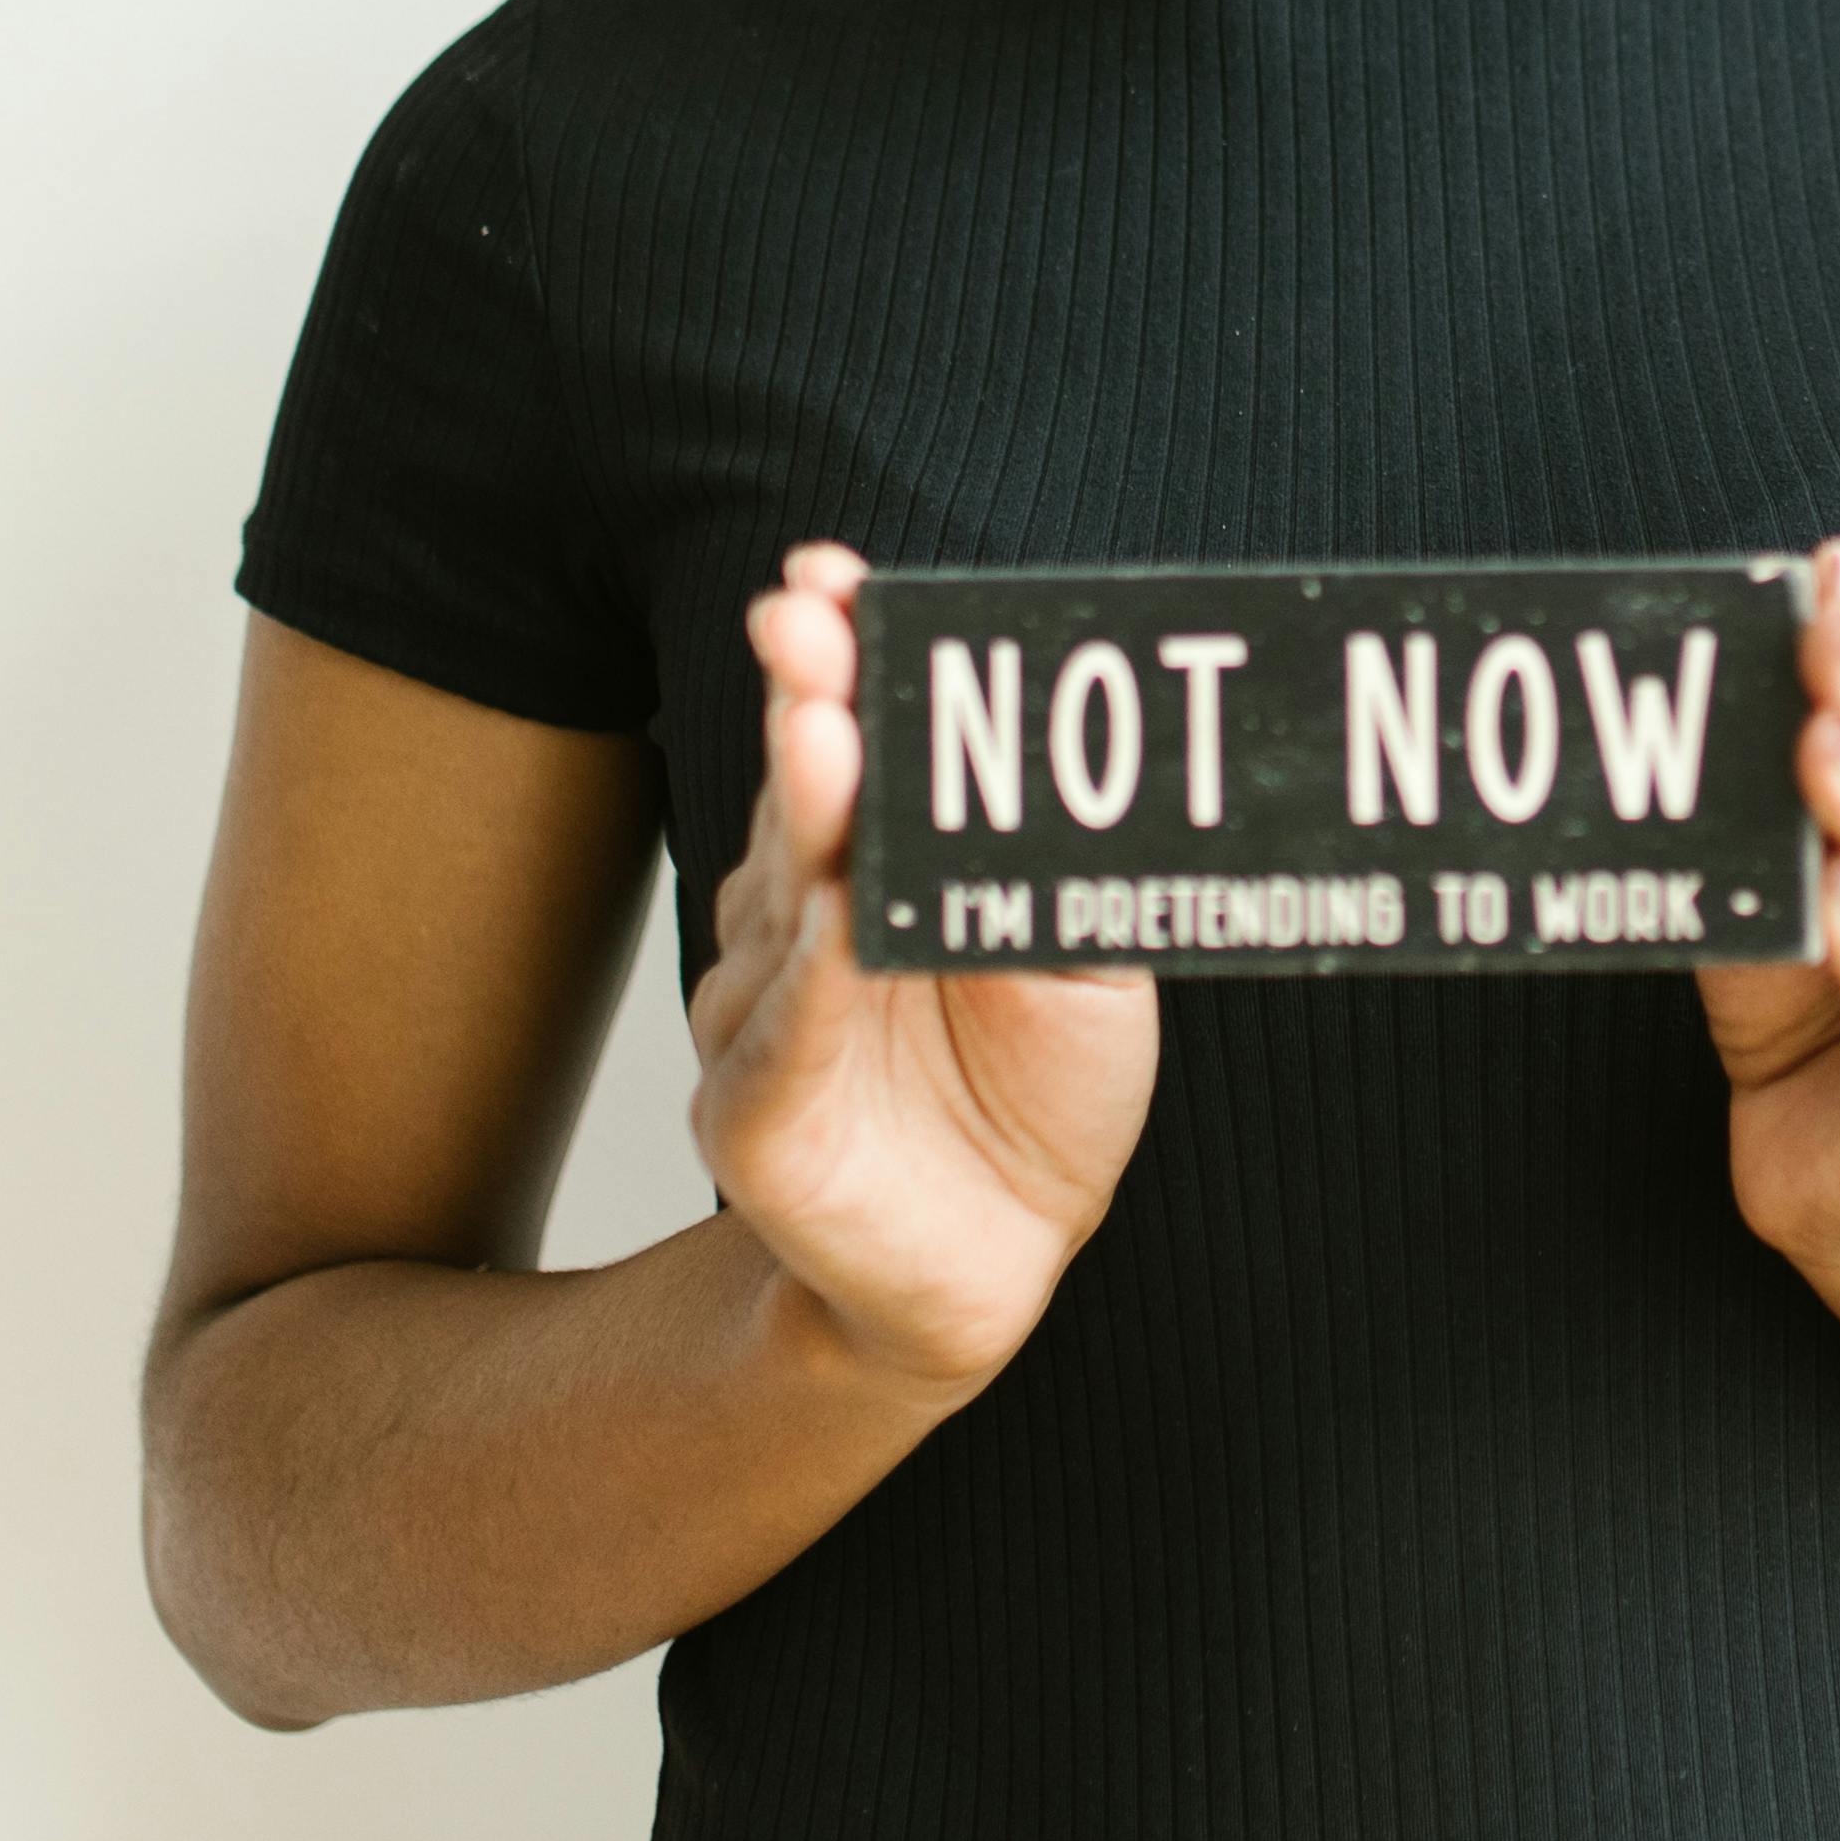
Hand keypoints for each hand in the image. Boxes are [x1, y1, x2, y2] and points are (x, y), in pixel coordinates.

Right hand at [691, 543, 1158, 1392]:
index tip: (831, 576)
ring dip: (810, 817)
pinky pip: (790, 1030)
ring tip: (826, 732)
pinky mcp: (755, 1113)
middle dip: (809, 699)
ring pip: (792, 901)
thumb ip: (1056, 858)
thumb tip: (1084, 730)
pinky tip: (825, 913)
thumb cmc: (1034, 1094)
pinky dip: (813, 976)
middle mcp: (802, 916)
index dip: (834, 652)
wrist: (995, 1264)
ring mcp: (765, 1010)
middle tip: (808, 621)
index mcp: (873, 857)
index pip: (841, 732)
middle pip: (807, 792)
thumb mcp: (1081, 953)